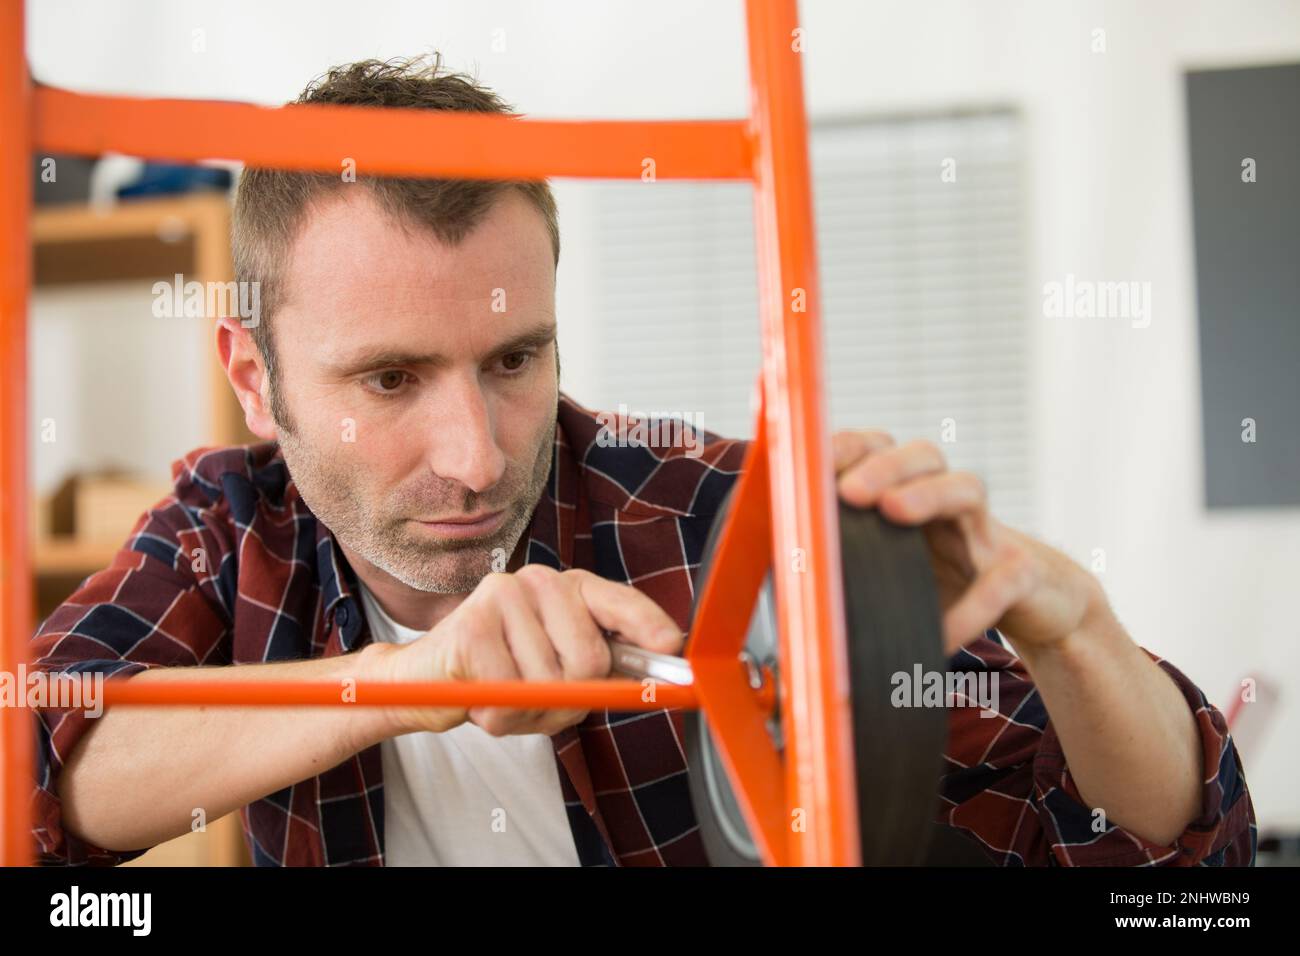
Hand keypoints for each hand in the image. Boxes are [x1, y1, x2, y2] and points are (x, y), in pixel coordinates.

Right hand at [371, 566, 683, 736]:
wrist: (423, 678)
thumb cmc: (498, 676)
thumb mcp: (555, 675)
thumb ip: (596, 673)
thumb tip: (643, 681)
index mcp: (567, 589)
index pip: (617, 601)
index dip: (647, 625)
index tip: (670, 646)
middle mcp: (539, 581)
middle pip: (590, 659)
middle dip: (568, 698)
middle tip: (534, 697)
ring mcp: (504, 596)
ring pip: (550, 683)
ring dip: (528, 712)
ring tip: (502, 695)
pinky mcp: (472, 625)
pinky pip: (512, 694)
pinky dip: (500, 716)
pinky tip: (480, 697)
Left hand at [832, 430, 1104, 655]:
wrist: (1038, 603)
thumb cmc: (948, 579)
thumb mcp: (893, 567)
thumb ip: (844, 565)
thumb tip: (769, 583)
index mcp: (910, 492)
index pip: (879, 448)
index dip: (848, 446)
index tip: (809, 461)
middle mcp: (948, 500)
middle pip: (923, 454)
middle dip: (882, 465)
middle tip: (847, 490)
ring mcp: (988, 531)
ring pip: (969, 488)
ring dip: (929, 494)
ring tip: (893, 512)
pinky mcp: (1024, 573)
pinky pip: (1003, 580)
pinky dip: (973, 607)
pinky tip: (943, 635)